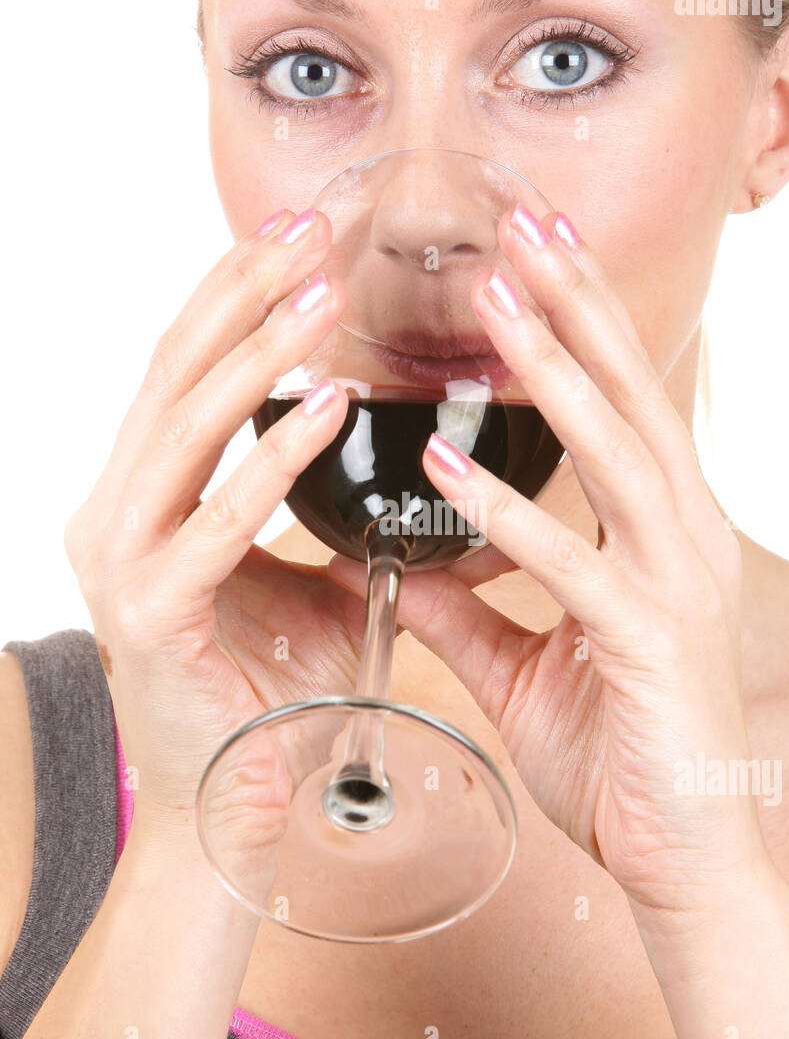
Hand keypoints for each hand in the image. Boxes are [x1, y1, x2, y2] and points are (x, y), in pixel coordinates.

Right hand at [65, 208, 363, 870]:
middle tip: (309, 225)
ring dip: (259, 353)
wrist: (230, 814)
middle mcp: (116, 515)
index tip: (299, 233)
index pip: (189, 373)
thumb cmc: (270, 702)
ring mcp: (121, 562)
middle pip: (176, 375)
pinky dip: (271, 461)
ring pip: (183, 429)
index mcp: (147, 500)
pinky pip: (215, 523)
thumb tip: (421, 473)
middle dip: (244, 292)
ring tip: (322, 292)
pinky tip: (328, 410)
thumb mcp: (318, 591)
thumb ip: (342, 525)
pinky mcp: (149, 613)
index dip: (239, 295)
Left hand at [329, 206, 767, 917]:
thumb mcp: (525, 668)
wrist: (682, 862)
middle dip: (580, 305)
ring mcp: (679, 584)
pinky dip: (511, 508)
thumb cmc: (619, 758)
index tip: (534, 257)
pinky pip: (573, 559)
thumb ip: (468, 608)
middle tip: (527, 221)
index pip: (625, 407)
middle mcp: (687, 539)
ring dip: (557, 369)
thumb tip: (399, 562)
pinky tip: (450, 459)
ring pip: (617, 451)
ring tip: (500, 296)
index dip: (586, 326)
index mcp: (664, 536)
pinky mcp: (653, 640)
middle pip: (634, 396)